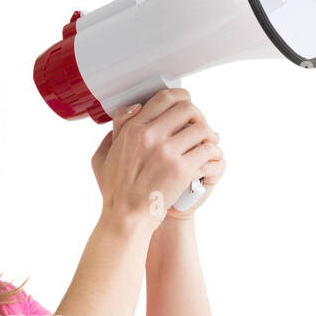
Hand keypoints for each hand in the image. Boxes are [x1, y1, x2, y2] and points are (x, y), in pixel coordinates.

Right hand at [91, 87, 220, 226]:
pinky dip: (212, 152)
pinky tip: (208, 158)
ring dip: (208, 134)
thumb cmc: (114, 192)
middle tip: (199, 126)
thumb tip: (132, 109)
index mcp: (133, 129)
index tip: (187, 105)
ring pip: (201, 128)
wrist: (126, 218)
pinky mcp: (181, 169)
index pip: (165, 98)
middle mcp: (150, 136)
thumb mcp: (103, 156)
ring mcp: (166, 152)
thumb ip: (116, 130)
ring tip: (208, 143)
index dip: (181, 98)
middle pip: (187, 108)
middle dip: (198, 116)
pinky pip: (207, 150)